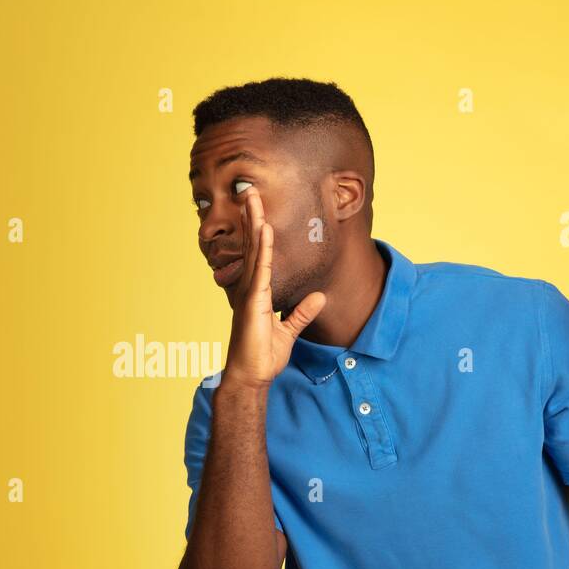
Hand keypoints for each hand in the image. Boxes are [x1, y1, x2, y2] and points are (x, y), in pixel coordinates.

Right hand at [223, 187, 325, 389]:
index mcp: (256, 292)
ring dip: (254, 223)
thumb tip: (319, 296)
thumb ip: (302, 313)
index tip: (257, 209)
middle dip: (251, 217)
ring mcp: (249, 293)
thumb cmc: (262, 357)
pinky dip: (263, 249)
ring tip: (252, 199)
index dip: (257, 231)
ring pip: (253, 251)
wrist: (250, 376)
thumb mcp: (289, 332)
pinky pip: (260, 270)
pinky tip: (265, 230)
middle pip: (251, 246)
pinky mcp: (253, 303)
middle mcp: (249, 288)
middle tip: (250, 191)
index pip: (258, 255)